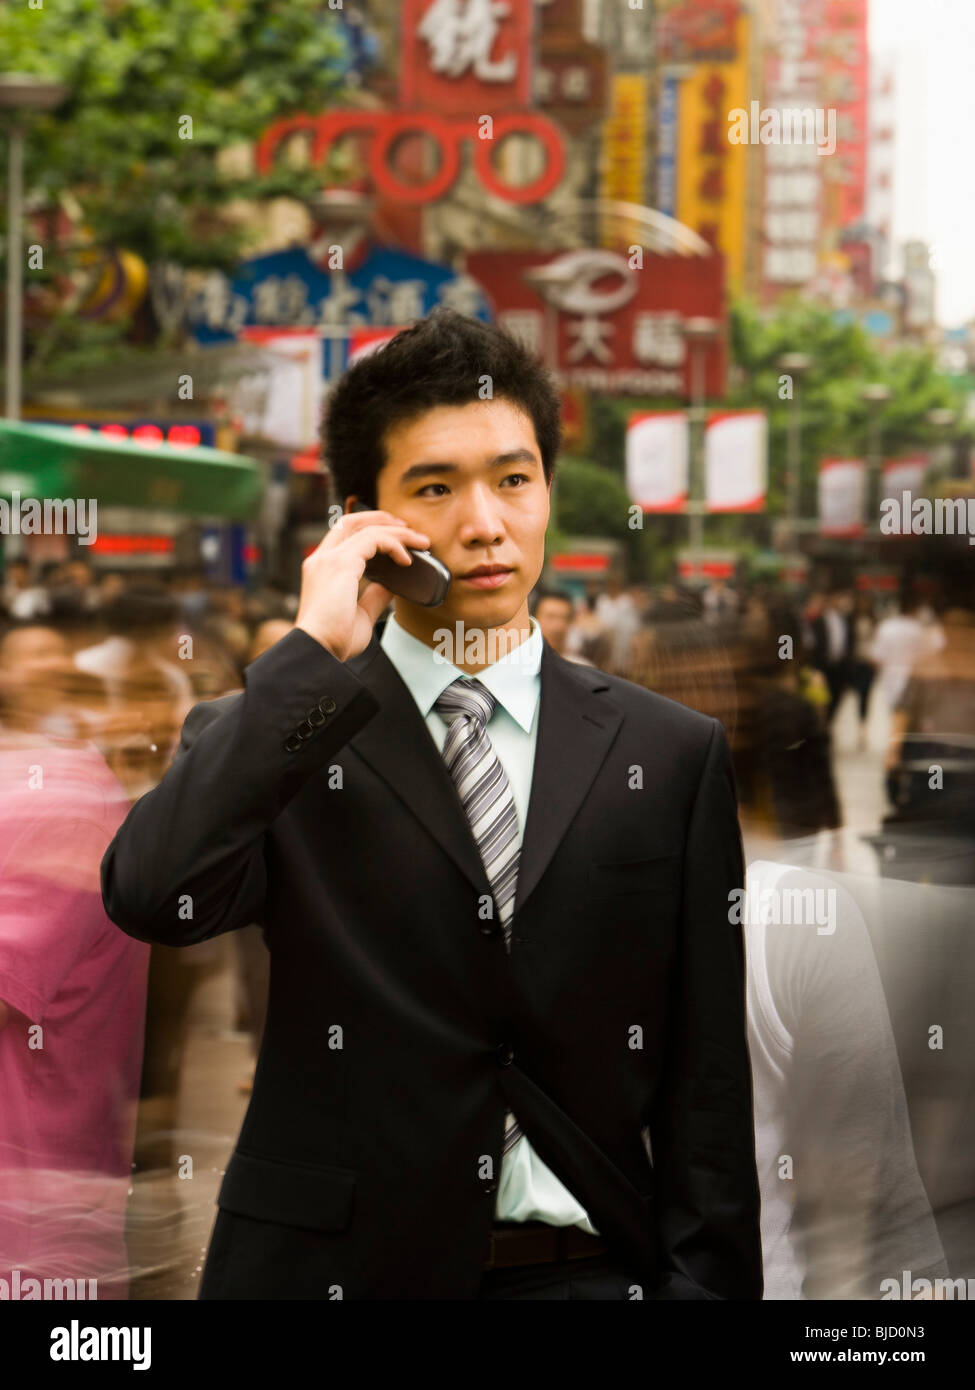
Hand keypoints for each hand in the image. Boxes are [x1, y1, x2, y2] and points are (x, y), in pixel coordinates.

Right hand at [294, 509, 430, 661]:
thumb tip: (391, 585)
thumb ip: (374, 596)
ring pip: (366, 528)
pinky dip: (394, 544)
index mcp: (322, 569)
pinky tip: (407, 559)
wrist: (318, 651)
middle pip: (352, 521)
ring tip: (420, 542)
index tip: (396, 538)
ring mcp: (329, 559)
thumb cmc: (334, 640)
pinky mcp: (340, 563)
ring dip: (397, 532)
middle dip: (383, 520)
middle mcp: (322, 559)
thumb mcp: (361, 614)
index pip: (344, 535)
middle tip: (409, 529)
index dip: (370, 529)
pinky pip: (373, 540)